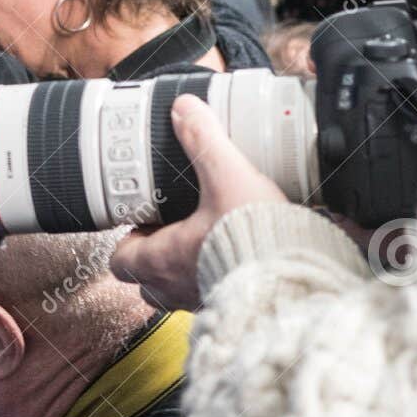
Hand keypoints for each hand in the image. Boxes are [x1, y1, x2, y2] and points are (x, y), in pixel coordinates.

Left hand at [109, 94, 285, 310]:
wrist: (297, 280)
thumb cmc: (255, 239)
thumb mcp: (227, 177)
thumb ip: (204, 141)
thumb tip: (185, 110)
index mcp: (162, 259)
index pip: (120, 260)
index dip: (125, 240)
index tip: (141, 221)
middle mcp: (177, 288)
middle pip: (146, 282)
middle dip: (153, 258)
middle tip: (169, 231)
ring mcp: (203, 301)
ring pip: (177, 293)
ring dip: (183, 271)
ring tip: (203, 243)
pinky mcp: (234, 306)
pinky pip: (212, 295)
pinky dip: (216, 278)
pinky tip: (237, 256)